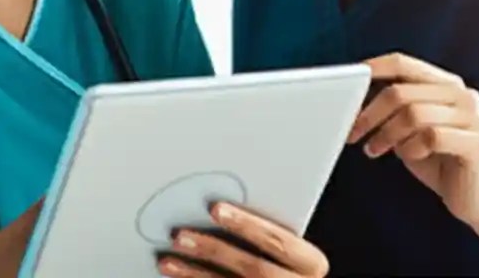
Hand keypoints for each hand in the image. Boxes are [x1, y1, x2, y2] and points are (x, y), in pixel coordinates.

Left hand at [158, 202, 328, 276]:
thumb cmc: (286, 262)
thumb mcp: (291, 248)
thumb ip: (267, 231)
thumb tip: (218, 206)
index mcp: (310, 263)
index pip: (279, 241)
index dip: (247, 224)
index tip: (217, 209)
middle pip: (254, 267)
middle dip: (214, 250)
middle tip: (181, 235)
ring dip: (194, 273)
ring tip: (168, 260)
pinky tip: (177, 276)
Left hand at [347, 52, 478, 227]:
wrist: (475, 199)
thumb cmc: (436, 160)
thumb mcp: (408, 129)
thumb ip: (392, 108)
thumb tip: (353, 97)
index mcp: (445, 84)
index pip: (403, 63)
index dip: (372, 69)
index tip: (347, 82)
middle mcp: (462, 94)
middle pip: (400, 92)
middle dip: (369, 114)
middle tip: (353, 133)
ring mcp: (472, 117)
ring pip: (413, 114)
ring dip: (386, 135)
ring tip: (375, 149)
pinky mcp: (475, 144)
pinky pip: (431, 137)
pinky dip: (410, 149)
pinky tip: (409, 157)